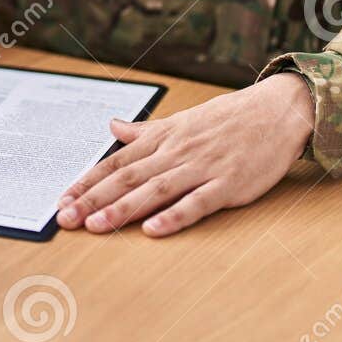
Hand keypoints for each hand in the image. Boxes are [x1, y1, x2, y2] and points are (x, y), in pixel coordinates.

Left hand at [56, 73, 313, 237]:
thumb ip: (146, 130)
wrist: (278, 110)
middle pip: (128, 178)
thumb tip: (111, 126)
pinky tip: (154, 230)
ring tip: (97, 226)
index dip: (88, 182)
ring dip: (124, 209)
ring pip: (155, 190)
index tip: (63, 199)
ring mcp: (202, 168)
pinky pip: (197, 203)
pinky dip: (174, 216)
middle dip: (94, 199)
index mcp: (164, 139)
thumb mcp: (182, 120)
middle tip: (66, 218)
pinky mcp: (228, 184)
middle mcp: (176, 152)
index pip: (117, 163)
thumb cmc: (229, 118)